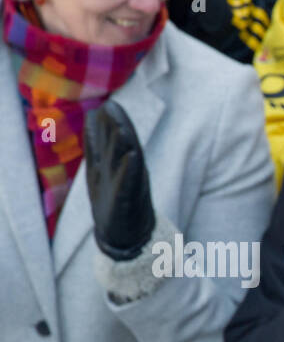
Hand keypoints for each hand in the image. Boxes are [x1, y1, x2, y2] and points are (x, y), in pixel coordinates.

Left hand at [84, 100, 155, 259]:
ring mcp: (130, 186)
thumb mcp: (101, 167)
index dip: (112, 123)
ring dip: (126, 145)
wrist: (123, 236)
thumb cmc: (112, 201)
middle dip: (120, 127)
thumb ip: (98, 143)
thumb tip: (93, 116)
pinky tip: (132, 158)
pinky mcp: (128, 202)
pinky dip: (131, 171)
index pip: (116, 140)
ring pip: (128, 162)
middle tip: (113, 107)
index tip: (108, 105)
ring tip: (121, 127)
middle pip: (124, 147)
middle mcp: (128, 172)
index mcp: (119, 163)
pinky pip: (130, 185)